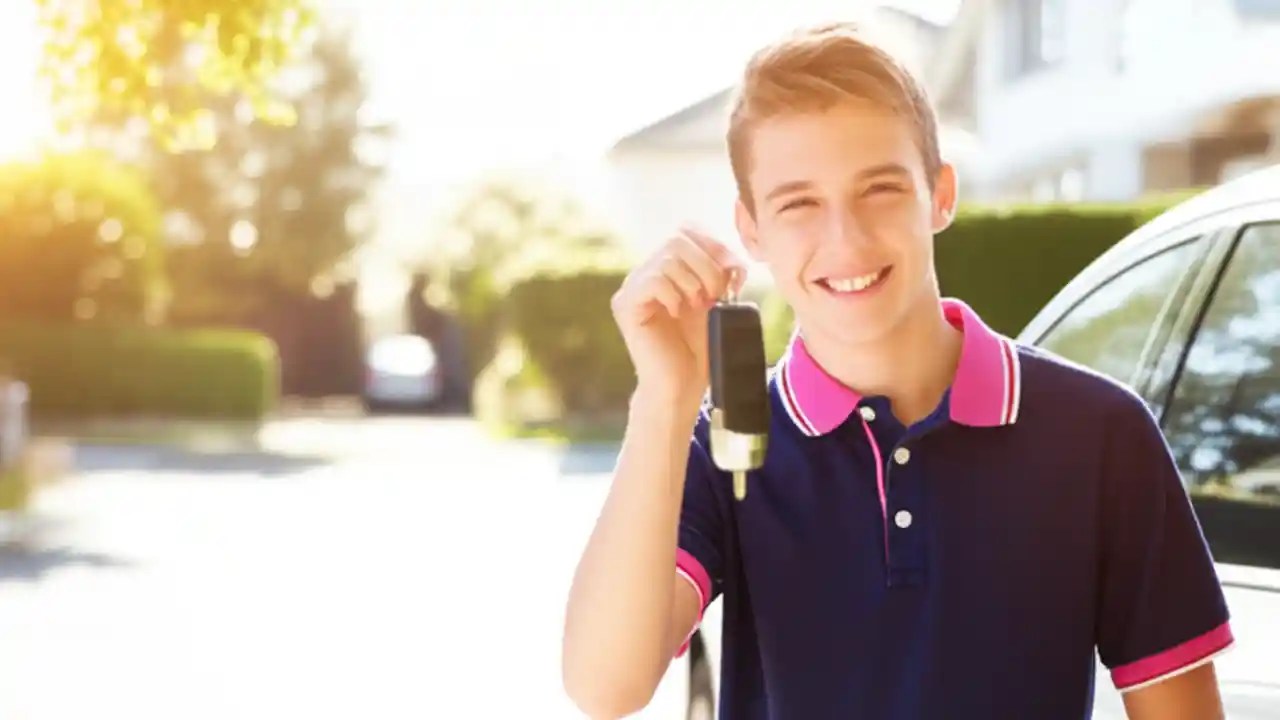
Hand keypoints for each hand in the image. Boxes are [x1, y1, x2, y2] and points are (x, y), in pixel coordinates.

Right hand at [611, 226, 745, 403]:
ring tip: (697, 306)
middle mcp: (645, 273)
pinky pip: (652, 280)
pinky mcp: (625, 305)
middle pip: (677, 239)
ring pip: (667, 258)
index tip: (734, 272)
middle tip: (714, 295)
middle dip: (707, 265)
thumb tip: (733, 260)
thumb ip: (722, 276)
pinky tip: (676, 312)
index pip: (685, 231)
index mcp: (667, 269)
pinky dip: (673, 294)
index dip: (713, 245)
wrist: (682, 386)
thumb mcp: (718, 303)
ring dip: (693, 281)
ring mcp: (632, 288)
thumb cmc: (700, 349)